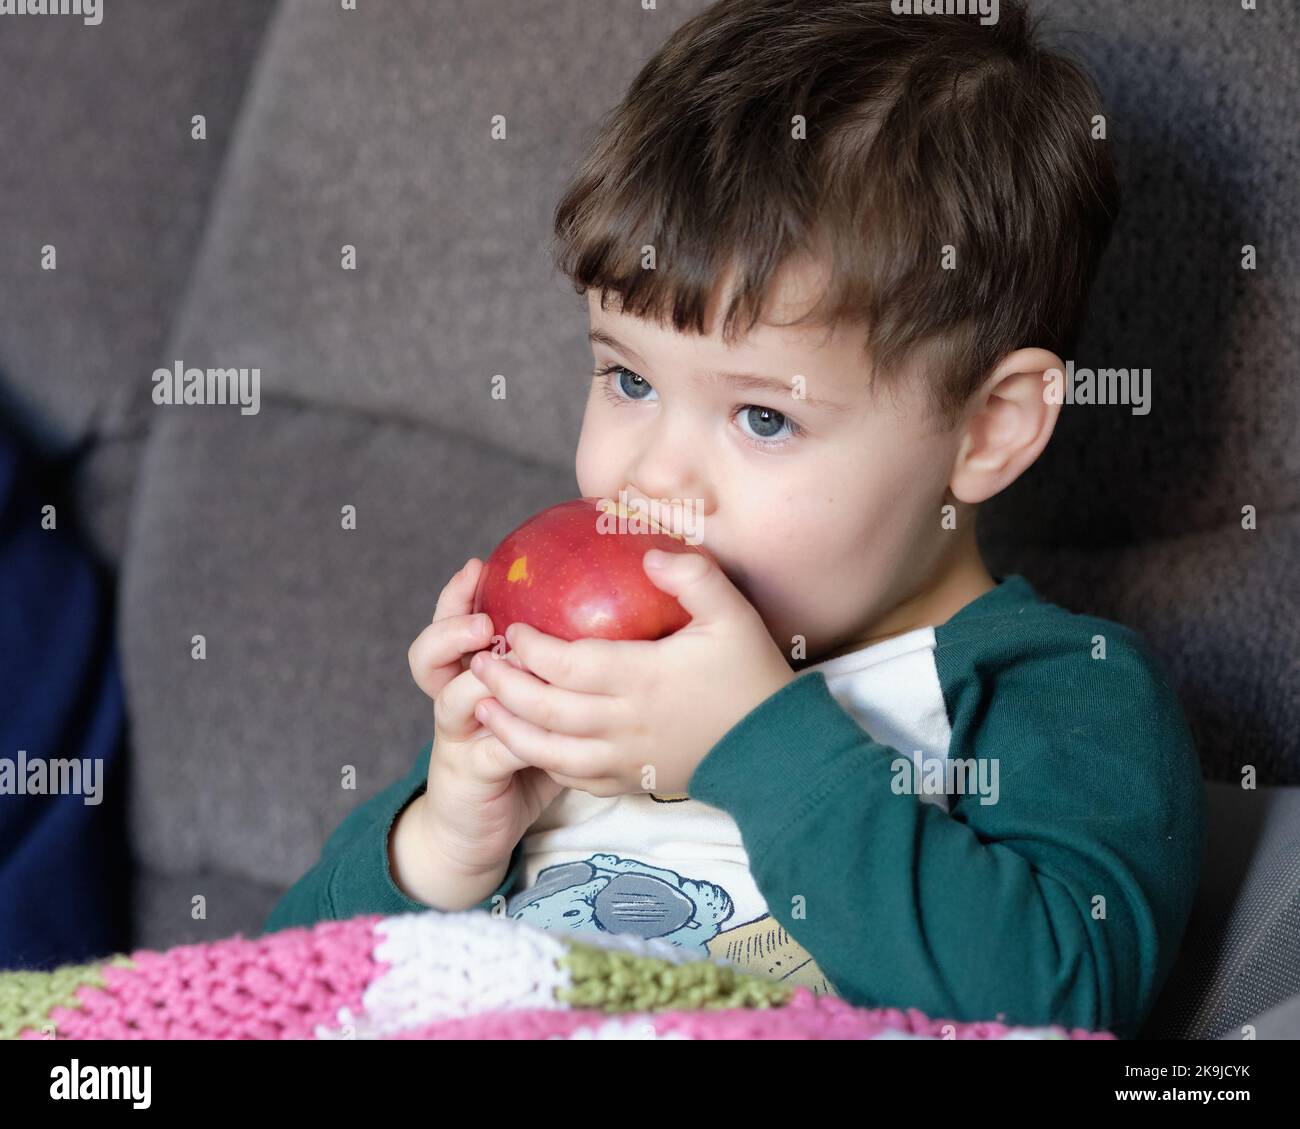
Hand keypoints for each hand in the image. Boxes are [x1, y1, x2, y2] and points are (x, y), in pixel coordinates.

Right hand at [404, 559, 566, 887]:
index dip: (457, 594)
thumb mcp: (537, 708)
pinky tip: (532, 725)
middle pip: (429, 655)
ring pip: (452, 698)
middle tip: (483, 620)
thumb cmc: (520, 759)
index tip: (478, 566)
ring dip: (476, 678)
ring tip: (495, 661)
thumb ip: (556, 669)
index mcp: (467, 677)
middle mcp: (454, 702)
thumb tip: (616, 616)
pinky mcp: (471, 774)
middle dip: (450, 629)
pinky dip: (509, 735)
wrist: (480, 830)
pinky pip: (490, 749)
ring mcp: (457, 739)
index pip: (449, 623)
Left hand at [469, 547, 797, 796]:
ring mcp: (626, 758)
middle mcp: (626, 723)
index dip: (532, 649)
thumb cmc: (751, 677)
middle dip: (505, 686)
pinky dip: (545, 762)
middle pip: (547, 710)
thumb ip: (692, 577)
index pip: (569, 665)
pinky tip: (528, 745)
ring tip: (483, 708)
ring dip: (511, 730)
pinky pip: (576, 778)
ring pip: (551, 752)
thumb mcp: (733, 616)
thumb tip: (649, 553)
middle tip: (480, 664)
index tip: (513, 629)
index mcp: (644, 678)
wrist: (775, 750)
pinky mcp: (632, 781)